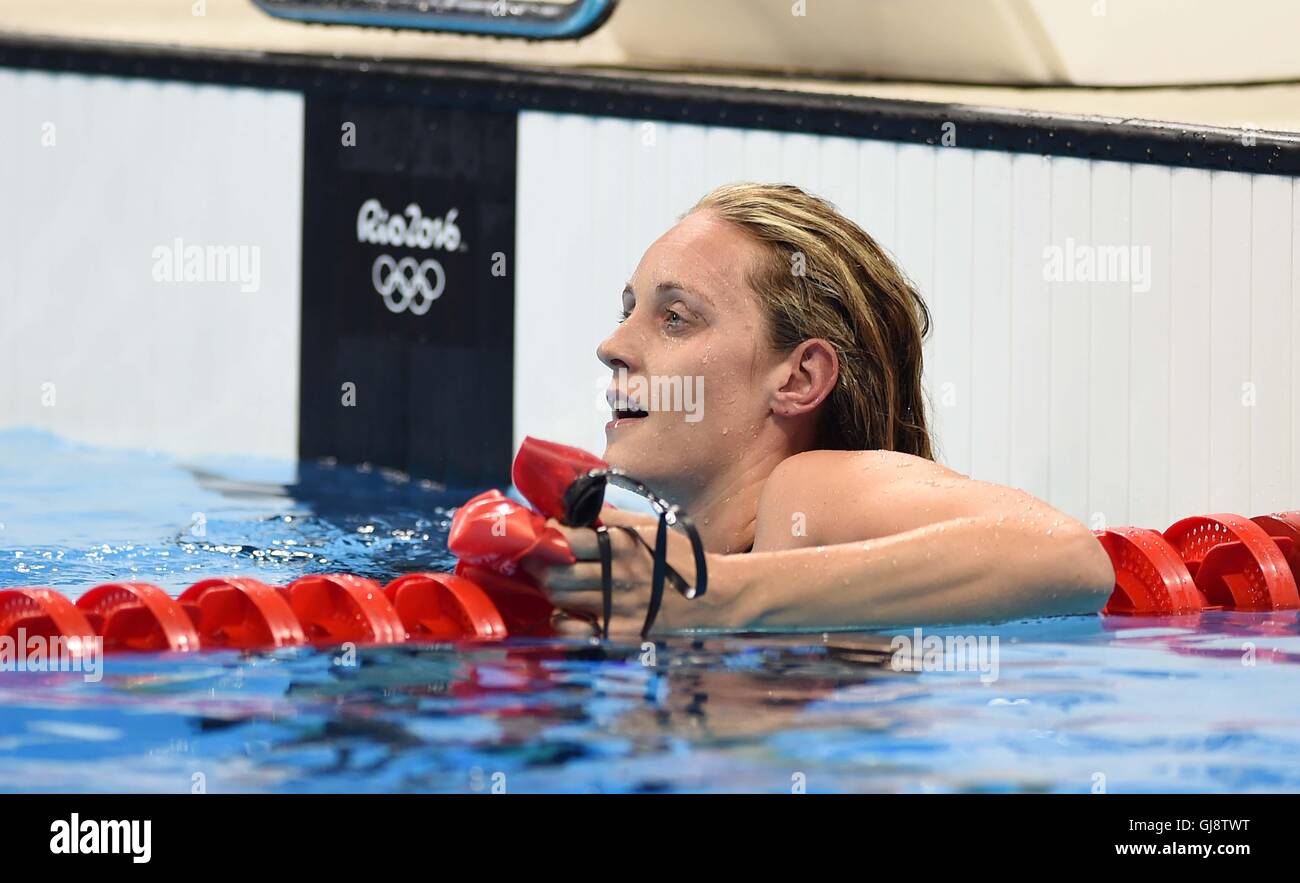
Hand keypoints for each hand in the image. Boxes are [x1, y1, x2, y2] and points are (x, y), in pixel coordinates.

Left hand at [520, 506, 710, 637]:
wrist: (716, 595)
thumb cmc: (680, 556)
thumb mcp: (650, 527)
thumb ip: (612, 517)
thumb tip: (578, 504)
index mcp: (622, 545)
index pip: (564, 538)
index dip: (546, 533)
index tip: (547, 530)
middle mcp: (614, 576)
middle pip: (553, 571)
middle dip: (538, 561)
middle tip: (538, 555)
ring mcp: (615, 608)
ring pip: (558, 597)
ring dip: (549, 586)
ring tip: (552, 578)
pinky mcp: (618, 632)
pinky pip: (572, 628)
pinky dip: (561, 618)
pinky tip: (567, 609)